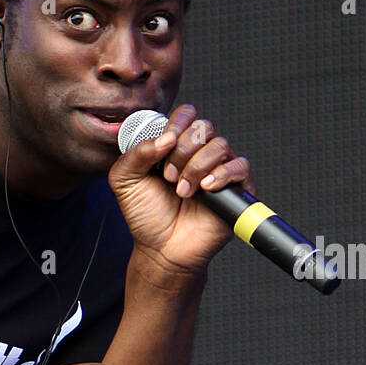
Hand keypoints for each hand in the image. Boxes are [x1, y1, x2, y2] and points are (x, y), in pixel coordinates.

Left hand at [106, 104, 253, 277]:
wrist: (161, 249)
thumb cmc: (146, 215)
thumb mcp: (125, 180)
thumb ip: (136, 153)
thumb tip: (166, 137)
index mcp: (177, 146)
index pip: (187, 115)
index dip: (176, 124)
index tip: (163, 146)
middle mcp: (200, 153)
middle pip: (204, 127)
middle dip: (182, 151)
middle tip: (168, 177)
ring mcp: (219, 169)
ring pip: (220, 145)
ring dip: (196, 167)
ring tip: (182, 191)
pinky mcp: (237, 188)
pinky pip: (240, 166)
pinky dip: (222, 173)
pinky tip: (205, 188)